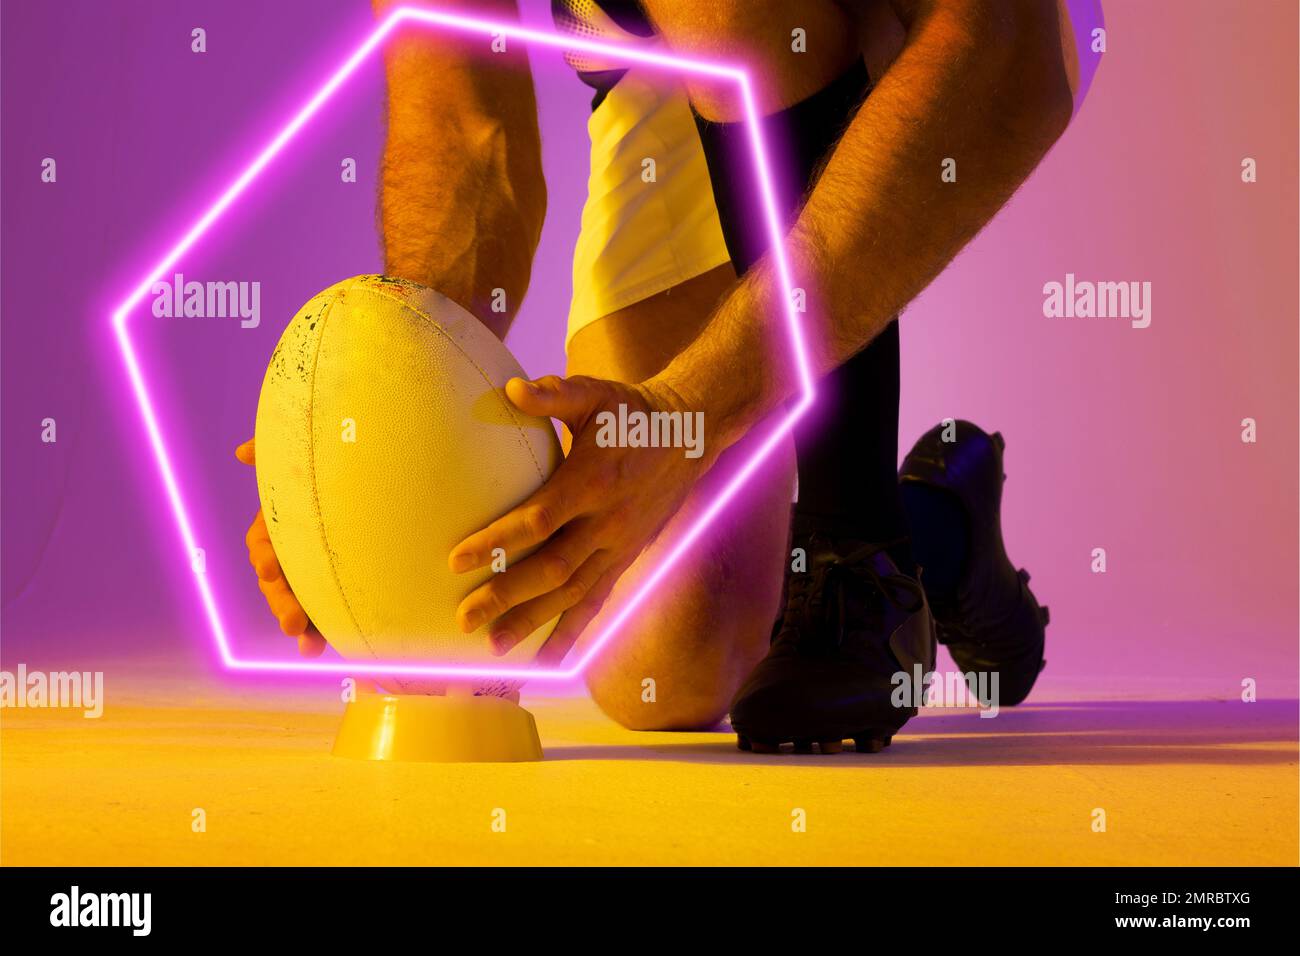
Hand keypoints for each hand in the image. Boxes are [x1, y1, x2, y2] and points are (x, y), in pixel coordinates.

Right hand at [235, 439, 326, 657]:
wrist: (376, 485)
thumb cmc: (330, 470)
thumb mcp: (303, 458)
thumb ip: (274, 453)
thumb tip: (243, 451)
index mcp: (281, 524)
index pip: (264, 544)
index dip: (266, 556)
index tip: (273, 568)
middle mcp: (292, 552)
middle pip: (277, 585)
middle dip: (282, 603)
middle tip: (293, 621)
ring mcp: (311, 574)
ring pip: (295, 604)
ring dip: (299, 625)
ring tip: (308, 644)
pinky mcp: (334, 590)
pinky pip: (322, 615)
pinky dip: (319, 633)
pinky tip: (320, 649)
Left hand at [449, 375, 708, 665]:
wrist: (691, 433)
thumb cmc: (631, 411)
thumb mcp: (594, 394)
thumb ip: (553, 395)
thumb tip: (510, 390)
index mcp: (593, 482)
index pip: (539, 520)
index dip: (500, 543)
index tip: (457, 560)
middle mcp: (608, 521)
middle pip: (552, 570)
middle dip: (506, 596)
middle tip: (463, 619)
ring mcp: (621, 545)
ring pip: (574, 595)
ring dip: (534, 623)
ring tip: (493, 647)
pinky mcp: (628, 558)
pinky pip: (597, 602)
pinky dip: (572, 633)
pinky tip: (545, 662)